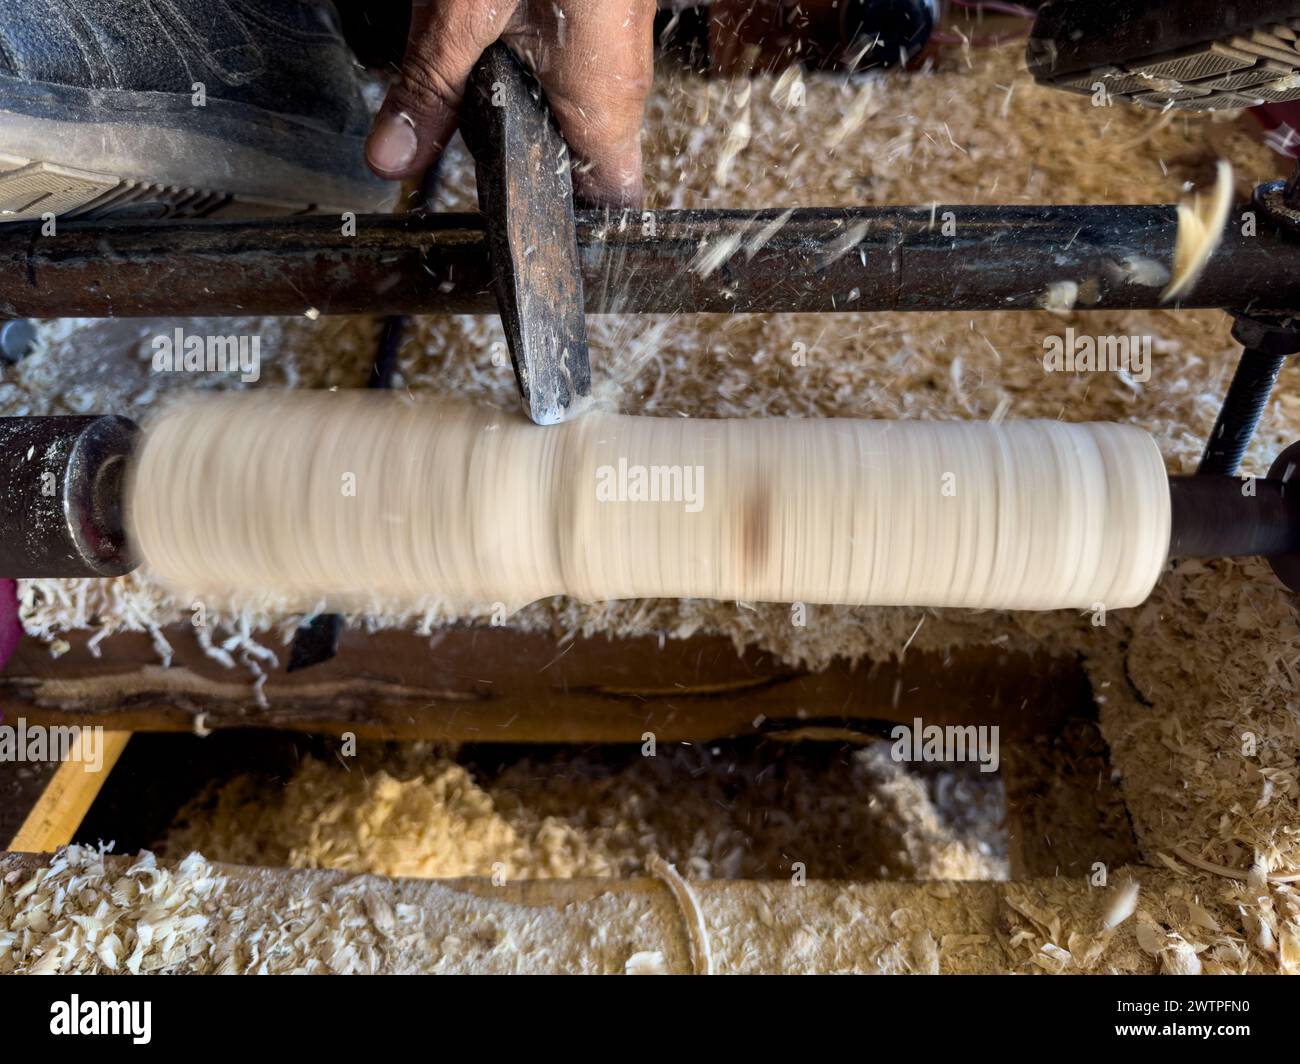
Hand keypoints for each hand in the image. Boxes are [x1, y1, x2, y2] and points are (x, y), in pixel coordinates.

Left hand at [365, 0, 654, 206]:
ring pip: (575, 105)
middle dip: (529, 161)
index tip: (526, 239)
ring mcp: (618, 43)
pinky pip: (572, 62)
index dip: (572, 228)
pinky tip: (492, 42)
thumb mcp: (463, 13)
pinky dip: (531, 66)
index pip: (614, 202)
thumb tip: (392, 158)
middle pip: (585, 156)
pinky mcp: (601, 12)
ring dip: (526, 109)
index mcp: (603, 101)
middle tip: (478, 160)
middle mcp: (621, 82)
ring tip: (479, 93)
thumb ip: (430, 89)